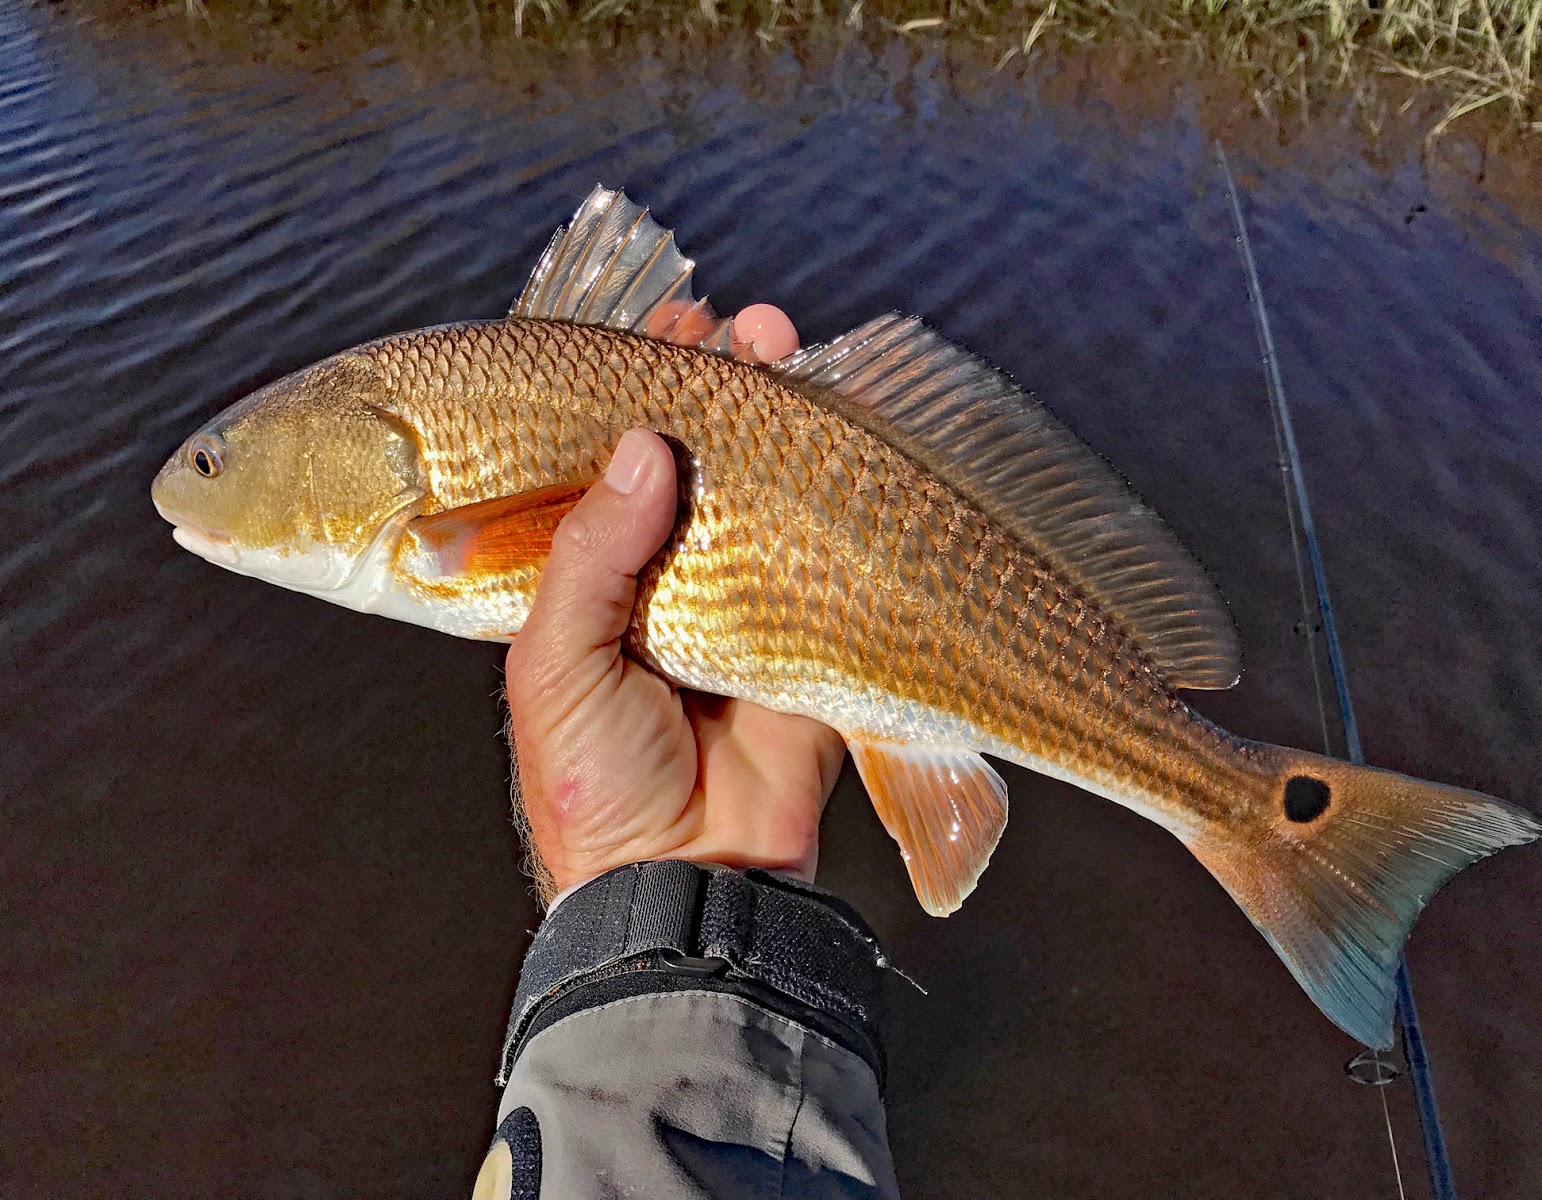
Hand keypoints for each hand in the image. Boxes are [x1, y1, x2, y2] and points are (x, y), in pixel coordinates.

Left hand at [505, 306, 844, 902]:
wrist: (686, 884)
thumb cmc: (593, 782)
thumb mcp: (555, 664)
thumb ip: (590, 555)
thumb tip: (640, 450)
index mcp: (589, 579)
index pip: (608, 463)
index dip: (635, 394)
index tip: (667, 332)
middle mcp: (664, 578)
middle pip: (698, 463)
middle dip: (724, 392)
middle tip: (746, 336)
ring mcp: (739, 602)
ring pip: (765, 495)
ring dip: (784, 426)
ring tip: (791, 354)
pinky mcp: (805, 636)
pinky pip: (827, 560)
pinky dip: (842, 502)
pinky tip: (850, 438)